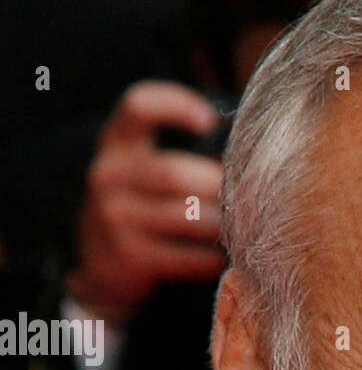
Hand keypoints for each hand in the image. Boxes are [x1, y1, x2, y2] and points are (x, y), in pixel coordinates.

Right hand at [65, 82, 226, 324]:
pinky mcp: (126, 257)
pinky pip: (184, 257)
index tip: (210, 120)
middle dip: (216, 187)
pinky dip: (211, 259)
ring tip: (241, 229)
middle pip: (173, 173)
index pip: (139, 106)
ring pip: (184, 216)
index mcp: (117, 142)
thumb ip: (183, 153)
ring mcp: (113, 216)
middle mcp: (109, 174)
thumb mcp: (146, 168)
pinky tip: (222, 259)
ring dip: (220, 224)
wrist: (101, 264)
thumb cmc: (144, 205)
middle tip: (247, 198)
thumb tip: (251, 154)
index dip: (176, 105)